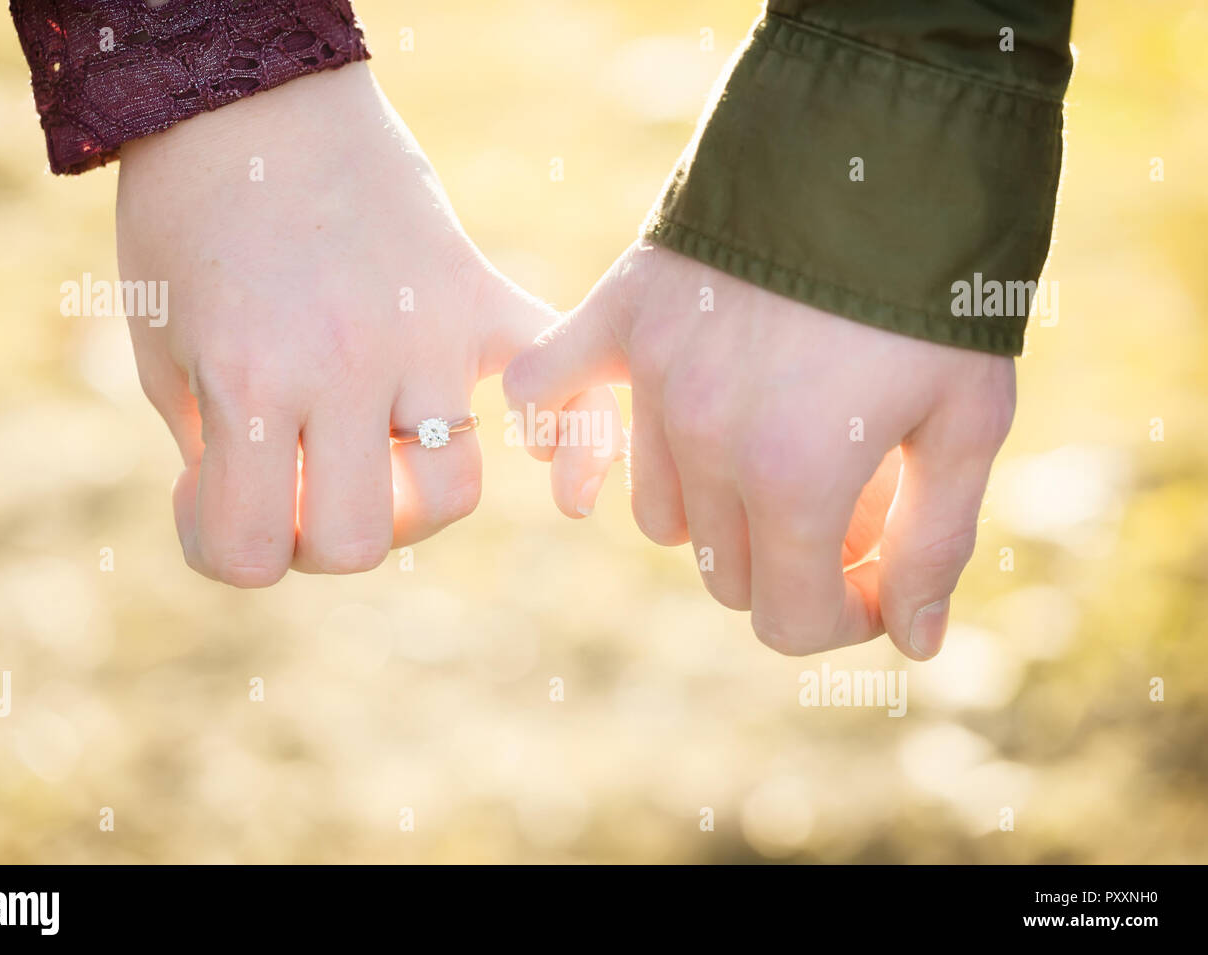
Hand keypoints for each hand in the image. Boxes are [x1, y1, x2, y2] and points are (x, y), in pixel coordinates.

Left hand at [116, 64, 544, 586]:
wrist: (254, 94)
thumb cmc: (186, 218)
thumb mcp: (160, 341)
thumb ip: (210, 445)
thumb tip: (270, 522)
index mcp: (250, 375)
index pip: (250, 553)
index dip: (223, 546)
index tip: (210, 487)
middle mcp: (347, 364)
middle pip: (359, 541)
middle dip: (314, 536)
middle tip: (291, 481)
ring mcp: (427, 334)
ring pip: (452, 493)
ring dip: (408, 504)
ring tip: (374, 458)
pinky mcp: (479, 302)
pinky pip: (567, 393)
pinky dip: (577, 444)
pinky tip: (560, 478)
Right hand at [504, 243, 1015, 658]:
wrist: (882, 145)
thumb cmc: (935, 288)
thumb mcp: (969, 419)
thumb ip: (935, 543)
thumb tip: (912, 642)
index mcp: (795, 476)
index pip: (789, 618)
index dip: (847, 618)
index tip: (882, 581)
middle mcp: (705, 441)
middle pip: (726, 573)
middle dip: (796, 562)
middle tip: (851, 499)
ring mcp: (651, 378)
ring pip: (662, 512)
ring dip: (722, 510)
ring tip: (779, 449)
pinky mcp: (619, 319)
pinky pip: (549, 394)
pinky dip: (564, 430)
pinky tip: (594, 446)